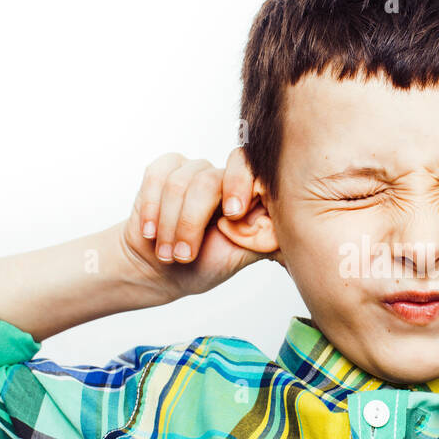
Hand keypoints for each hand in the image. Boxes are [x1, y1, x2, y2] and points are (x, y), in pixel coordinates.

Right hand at [117, 148, 274, 303]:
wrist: (161, 270)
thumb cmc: (204, 264)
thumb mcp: (240, 256)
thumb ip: (264, 238)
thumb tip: (288, 227)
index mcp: (248, 193)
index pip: (250, 168)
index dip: (239, 185)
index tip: (232, 215)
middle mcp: (223, 177)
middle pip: (209, 181)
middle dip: (192, 222)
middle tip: (184, 256)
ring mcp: (193, 170)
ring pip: (179, 183)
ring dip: (169, 225)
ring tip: (167, 254)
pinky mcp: (164, 170)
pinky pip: (157, 177)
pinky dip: (151, 208)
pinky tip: (150, 232)